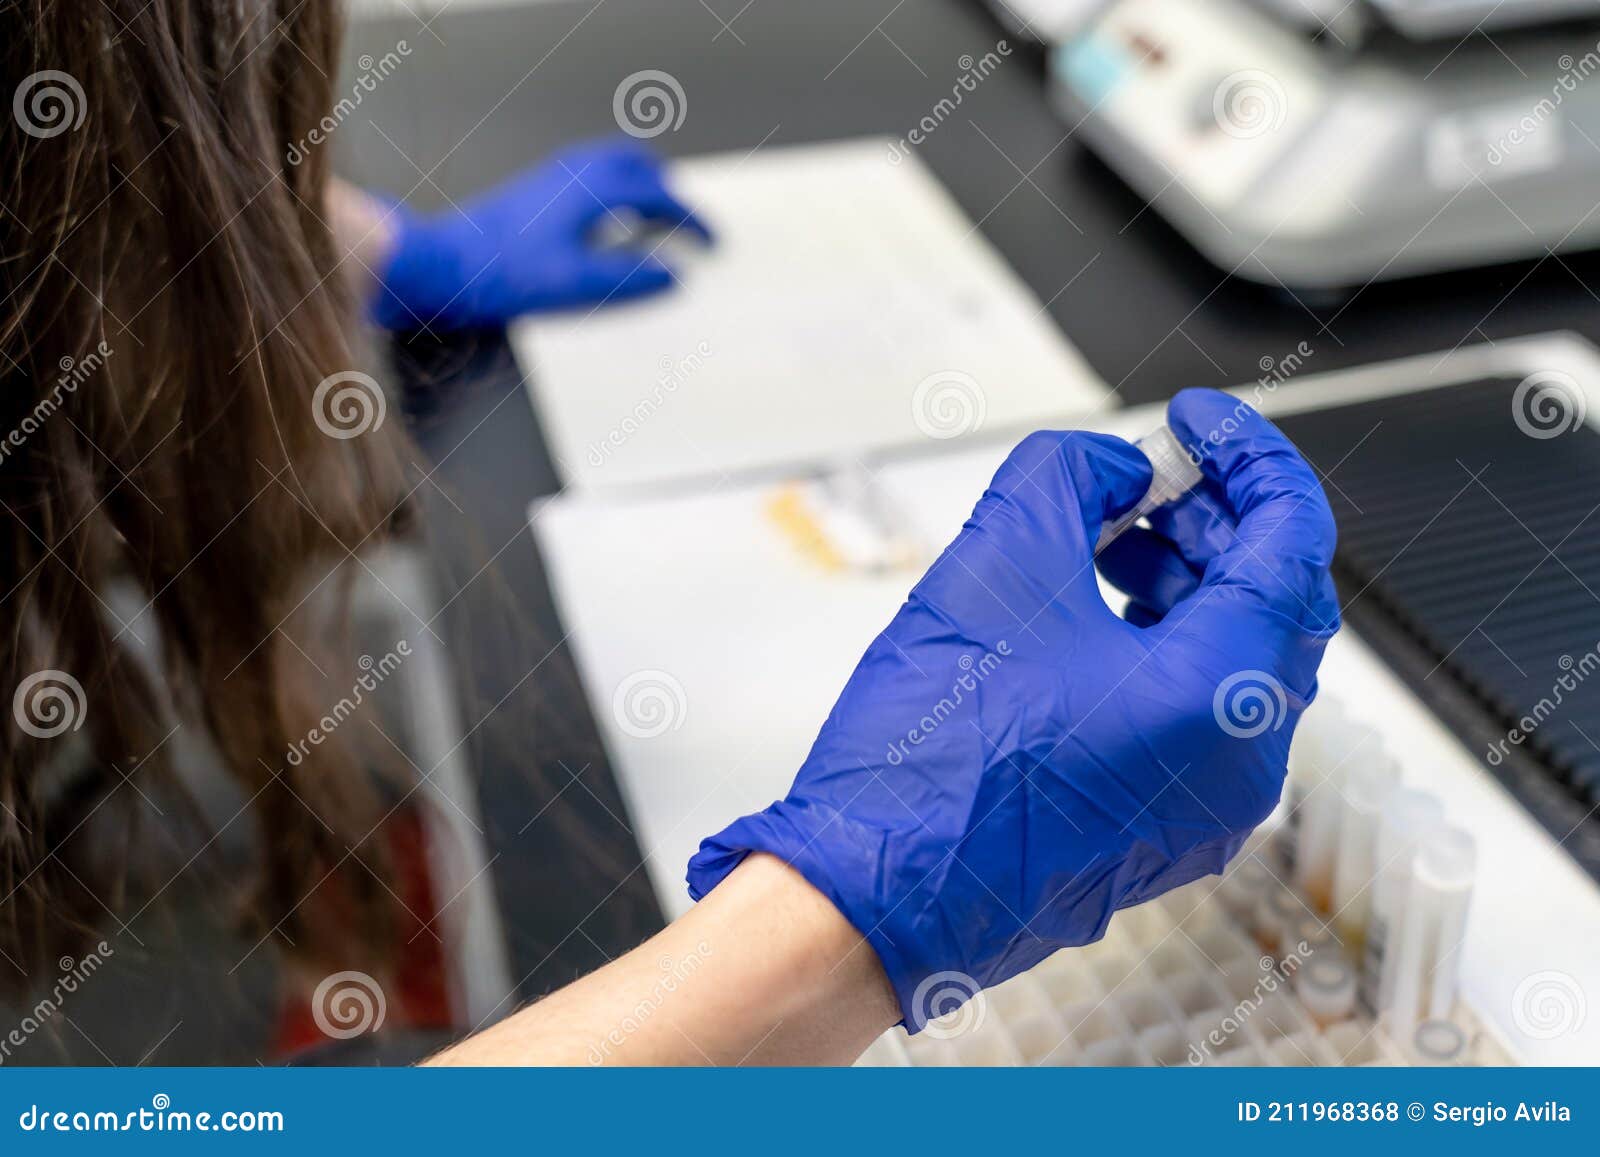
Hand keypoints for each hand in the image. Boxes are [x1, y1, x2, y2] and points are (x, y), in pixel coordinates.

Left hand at [369, 139, 708, 330]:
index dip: (692, 221)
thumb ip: (630, 279)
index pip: (659, 197)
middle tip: (688, 222)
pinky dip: (613, 189)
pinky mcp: (535, 189)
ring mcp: (552, 177)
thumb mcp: (577, 284)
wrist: (445, 264)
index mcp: (593, 190)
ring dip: (640, 184)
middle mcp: (574, 173)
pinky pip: (589, 175)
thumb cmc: (503, 273)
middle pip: (638, 165)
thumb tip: (671, 274)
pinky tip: (606, 223)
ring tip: (655, 215)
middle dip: (669, 191)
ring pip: (611, 163)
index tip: (711, 242)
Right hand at [686, 388, 1338, 1029]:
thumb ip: (1072, 476)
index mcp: (1223, 695)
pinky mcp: (1161, 831)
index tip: (1198, 422)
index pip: (1290, 539)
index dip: (1249, 455)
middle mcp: (1237, 763)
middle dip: (1219, 518)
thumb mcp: (996, 563)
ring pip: (1238, 660)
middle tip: (1155, 471)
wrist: (870, 896)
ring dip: (1193, 581)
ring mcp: (1204, 809)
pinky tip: (1097, 614)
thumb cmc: (928, 762)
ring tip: (1114, 537)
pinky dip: (1169, 645)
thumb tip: (1120, 469)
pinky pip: (1199, 715)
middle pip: (1275, 601)